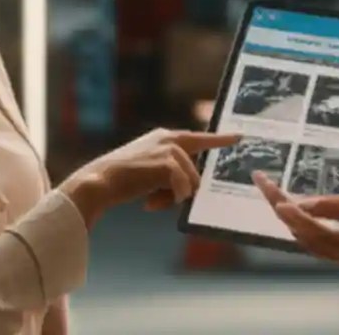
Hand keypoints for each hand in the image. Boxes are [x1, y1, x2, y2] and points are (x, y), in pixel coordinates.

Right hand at [60, 129, 240, 228]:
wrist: (99, 181)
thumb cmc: (121, 180)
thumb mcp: (149, 170)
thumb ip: (170, 172)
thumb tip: (191, 190)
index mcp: (165, 136)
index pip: (199, 138)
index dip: (219, 139)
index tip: (239, 136)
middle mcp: (170, 138)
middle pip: (196, 170)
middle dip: (184, 189)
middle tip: (159, 198)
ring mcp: (170, 149)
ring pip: (191, 183)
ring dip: (173, 197)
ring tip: (149, 200)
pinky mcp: (169, 163)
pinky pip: (183, 190)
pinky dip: (169, 200)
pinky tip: (149, 202)